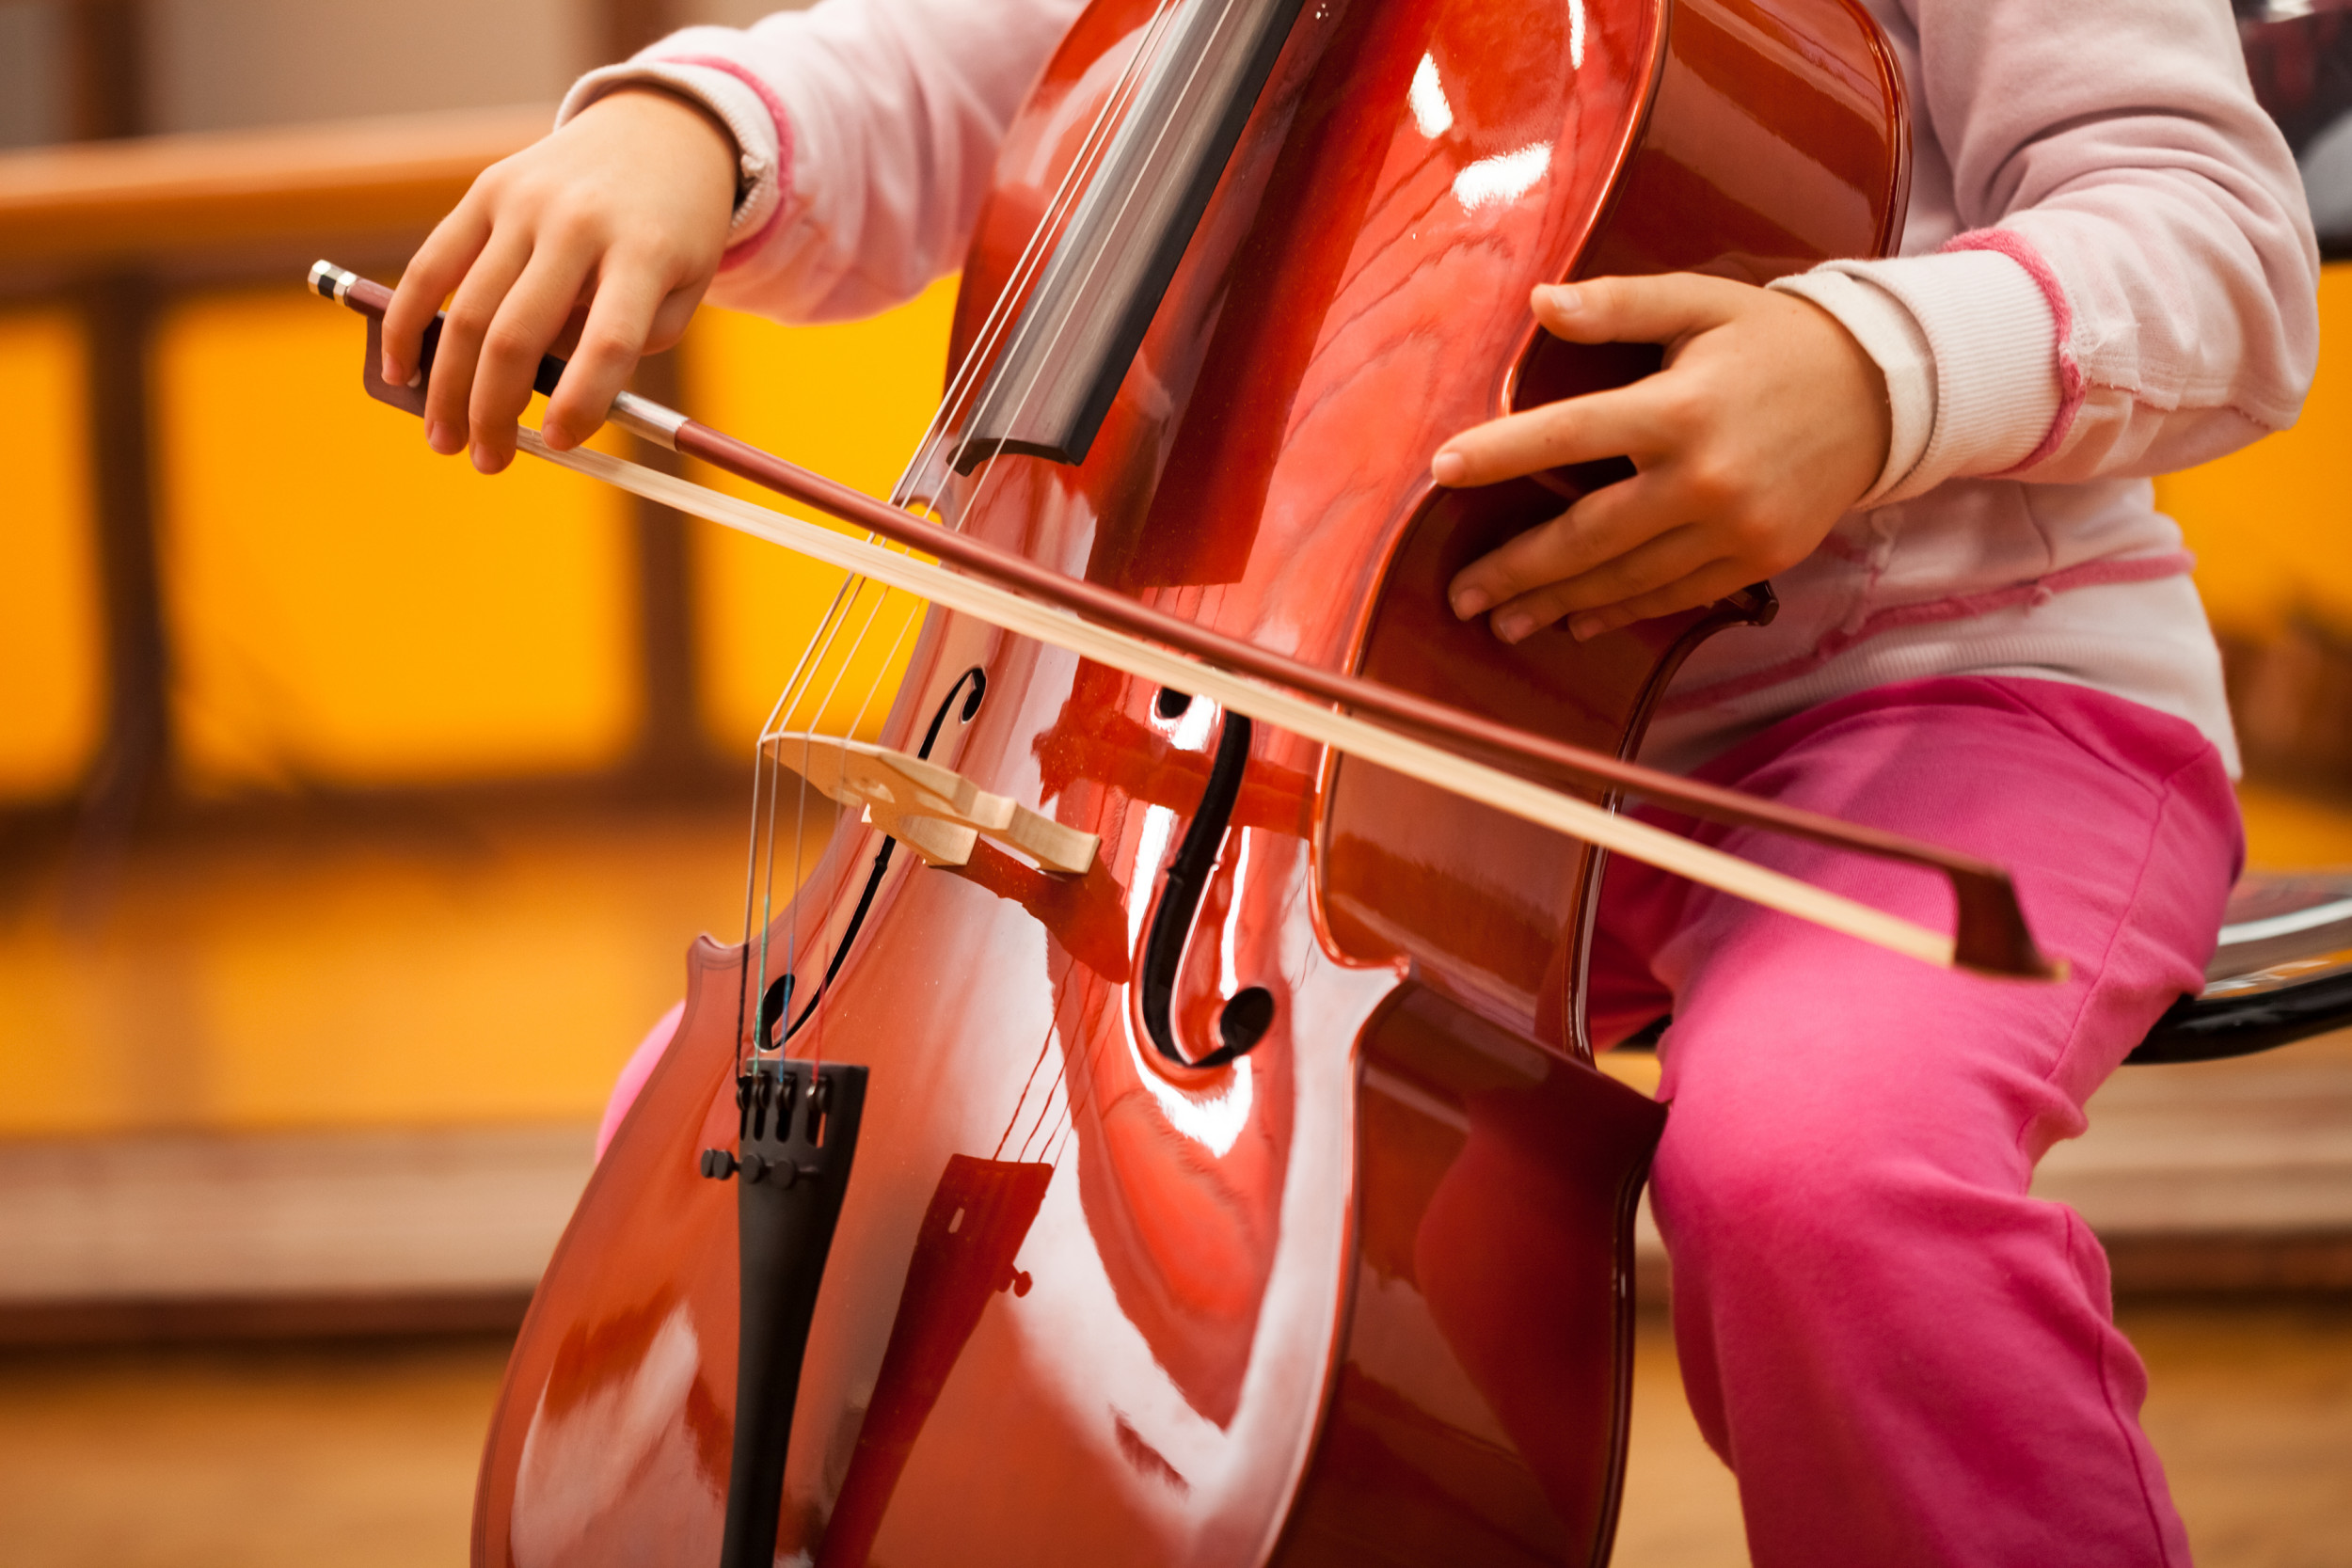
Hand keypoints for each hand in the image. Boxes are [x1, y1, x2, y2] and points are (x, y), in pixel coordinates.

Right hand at [381, 87, 739, 473]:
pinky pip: (432, 264)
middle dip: (494, 410)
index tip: (558, 444)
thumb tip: (544, 402)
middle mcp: (577, 223)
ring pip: (466, 309)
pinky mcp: (486, 190)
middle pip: (518, 333)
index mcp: (644, 252)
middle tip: (488, 462)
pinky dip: (406, 321)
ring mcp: (524, 202)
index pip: (608, 342)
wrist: (659, 131)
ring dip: (447, 385)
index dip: (580, 402)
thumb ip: (629, 346)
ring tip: (445, 438)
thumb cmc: (673, 233)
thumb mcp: (682, 290)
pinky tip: (401, 370)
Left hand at [1434, 274, 1891, 642]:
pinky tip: (1575, 622)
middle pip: (1588, 537)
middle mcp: (1703, 478)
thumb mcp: (1699, 302)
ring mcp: (1734, 528)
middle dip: (1516, 571)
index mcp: (1678, 408)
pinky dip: (1620, 612)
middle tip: (1459, 598)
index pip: (1568, 433)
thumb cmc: (1773, 339)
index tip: (1440, 471)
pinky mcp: (1758, 559)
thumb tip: (1540, 302)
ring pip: (1626, 580)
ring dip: (1557, 605)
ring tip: (1502, 622)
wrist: (1883, 391)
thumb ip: (1618, 305)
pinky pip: (1674, 596)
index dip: (1500, 453)